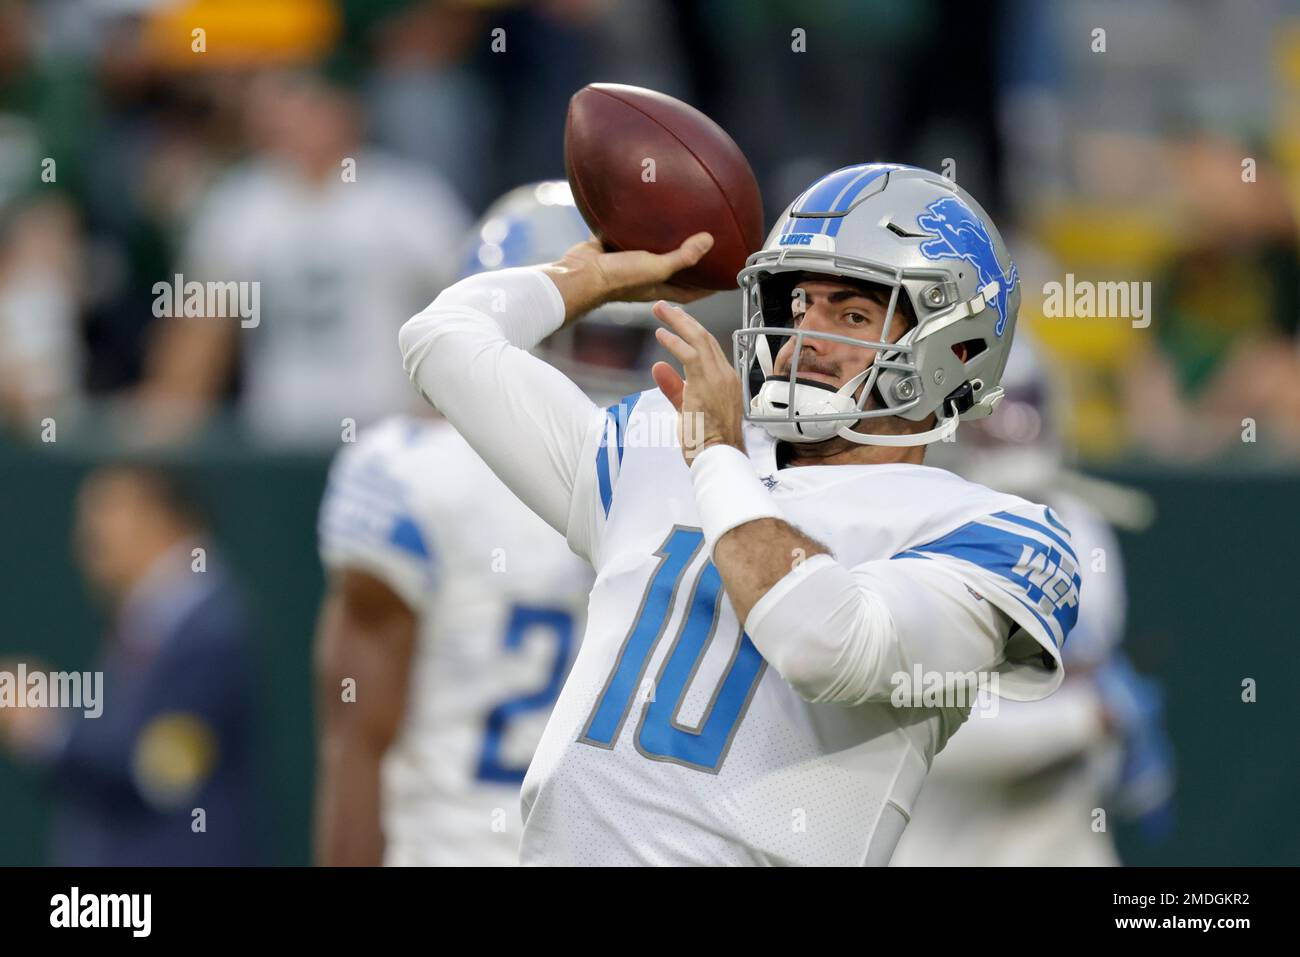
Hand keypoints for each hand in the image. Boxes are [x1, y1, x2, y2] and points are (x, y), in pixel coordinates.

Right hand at [542, 233, 714, 324]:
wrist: (580, 273)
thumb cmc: (618, 279)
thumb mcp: (656, 268)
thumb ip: (681, 257)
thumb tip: (708, 242)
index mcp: (659, 288)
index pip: (691, 292)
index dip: (707, 287)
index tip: (722, 277)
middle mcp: (646, 278)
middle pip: (673, 271)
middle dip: (688, 262)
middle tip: (704, 244)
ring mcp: (629, 263)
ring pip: (651, 252)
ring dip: (663, 242)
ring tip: (677, 222)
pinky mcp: (614, 249)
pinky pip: (628, 237)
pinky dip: (636, 228)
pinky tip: (644, 211)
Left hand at [651, 300, 744, 463]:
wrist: (720, 457)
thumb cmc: (708, 441)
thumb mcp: (687, 408)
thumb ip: (674, 387)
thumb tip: (658, 366)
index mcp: (726, 380)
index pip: (709, 349)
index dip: (691, 333)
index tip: (677, 323)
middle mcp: (726, 374)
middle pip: (705, 338)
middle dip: (684, 320)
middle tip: (664, 307)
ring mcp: (719, 377)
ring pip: (699, 339)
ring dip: (678, 322)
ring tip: (660, 310)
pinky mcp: (707, 383)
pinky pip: (690, 354)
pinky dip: (674, 341)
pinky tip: (661, 333)